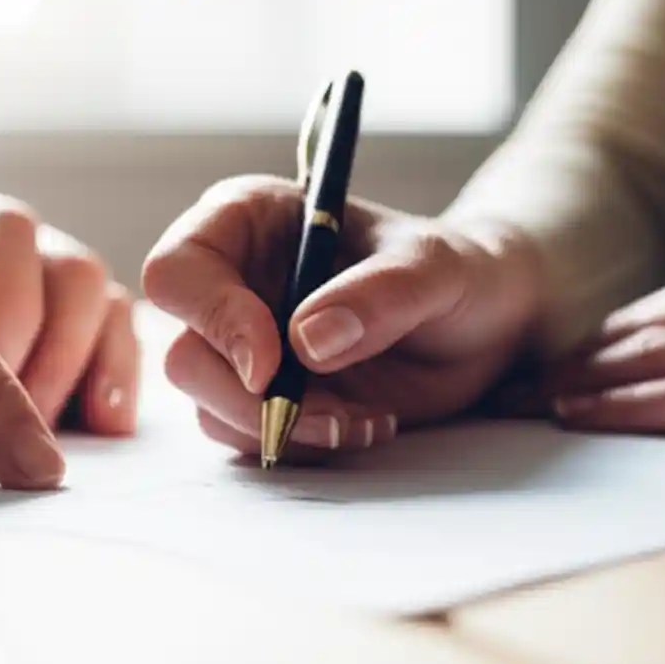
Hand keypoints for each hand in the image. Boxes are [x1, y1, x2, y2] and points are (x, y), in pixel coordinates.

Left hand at [0, 173, 137, 435]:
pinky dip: (116, 381)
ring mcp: (42, 270)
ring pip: (103, 300)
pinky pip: (119, 333)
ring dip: (84, 372)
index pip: (9, 234)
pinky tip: (101, 427)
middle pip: (73, 269)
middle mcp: (2, 231)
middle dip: (51, 357)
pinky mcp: (70, 318)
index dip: (6, 318)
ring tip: (43, 429)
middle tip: (13, 422)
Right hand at [142, 175, 540, 457]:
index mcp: (248, 219)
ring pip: (209, 405)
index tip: (273, 364)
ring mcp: (240, 343)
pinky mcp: (260, 394)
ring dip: (284, 427)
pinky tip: (361, 424)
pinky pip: (245, 436)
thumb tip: (307, 340)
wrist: (485, 323)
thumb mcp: (437, 270)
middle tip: (334, 414)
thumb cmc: (458, 272)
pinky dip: (301, 444)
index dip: (213, 319)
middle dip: (252, 399)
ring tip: (363, 417)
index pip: (179, 269)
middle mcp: (230, 280)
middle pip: (182, 353)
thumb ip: (380, 294)